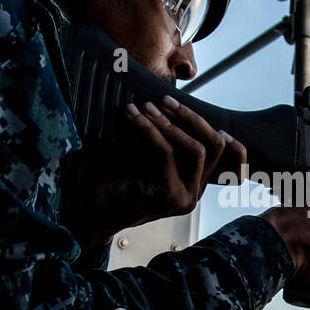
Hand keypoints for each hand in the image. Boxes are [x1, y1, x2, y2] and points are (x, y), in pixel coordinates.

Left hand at [61, 95, 247, 249]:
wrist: (89, 210)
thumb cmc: (111, 180)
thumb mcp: (142, 152)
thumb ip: (162, 136)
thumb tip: (167, 100)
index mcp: (192, 184)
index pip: (221, 153)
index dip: (215, 131)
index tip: (188, 109)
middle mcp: (193, 194)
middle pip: (214, 148)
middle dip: (192, 118)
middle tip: (165, 99)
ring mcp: (185, 198)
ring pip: (195, 150)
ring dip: (170, 123)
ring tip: (146, 106)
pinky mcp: (170, 196)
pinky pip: (167, 154)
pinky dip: (150, 130)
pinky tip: (133, 116)